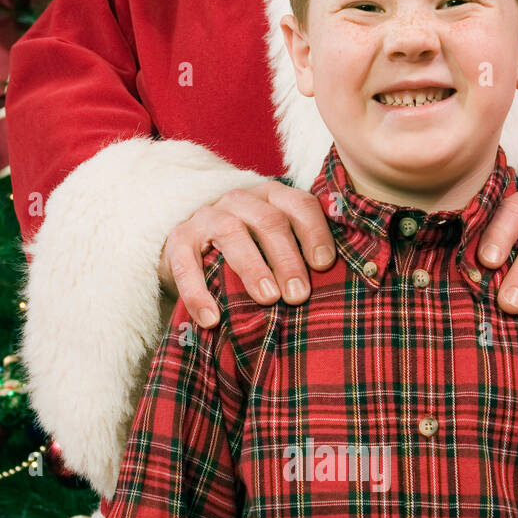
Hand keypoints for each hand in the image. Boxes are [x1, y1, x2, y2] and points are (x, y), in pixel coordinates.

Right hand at [158, 180, 335, 326]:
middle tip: (299, 295)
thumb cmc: (249, 255)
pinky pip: (186, 263)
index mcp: (271, 197)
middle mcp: (240, 200)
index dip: (314, 232)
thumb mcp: (276, 249)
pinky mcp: (178, 239)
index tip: (324, 265)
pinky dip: (198, 293)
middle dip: (287, 258)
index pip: (299, 205)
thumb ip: (301, 257)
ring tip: (268, 298)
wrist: (193, 251)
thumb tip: (338, 287)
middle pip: (269, 220)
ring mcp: (207, 216)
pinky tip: (211, 319)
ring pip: (231, 232)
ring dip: (252, 266)